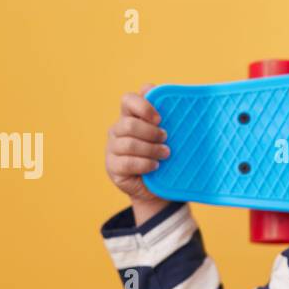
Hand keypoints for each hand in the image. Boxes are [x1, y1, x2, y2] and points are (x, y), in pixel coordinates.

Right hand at [105, 83, 171, 220]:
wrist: (156, 188)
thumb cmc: (163, 157)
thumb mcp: (167, 137)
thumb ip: (168, 119)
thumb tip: (175, 100)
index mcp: (130, 116)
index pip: (128, 99)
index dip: (144, 106)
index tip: (160, 118)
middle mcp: (118, 130)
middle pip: (129, 124)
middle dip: (151, 132)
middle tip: (166, 139)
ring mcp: (113, 148)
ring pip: (128, 144)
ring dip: (151, 150)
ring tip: (166, 154)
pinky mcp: (113, 166)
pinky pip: (127, 162)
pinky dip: (145, 164)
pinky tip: (156, 166)